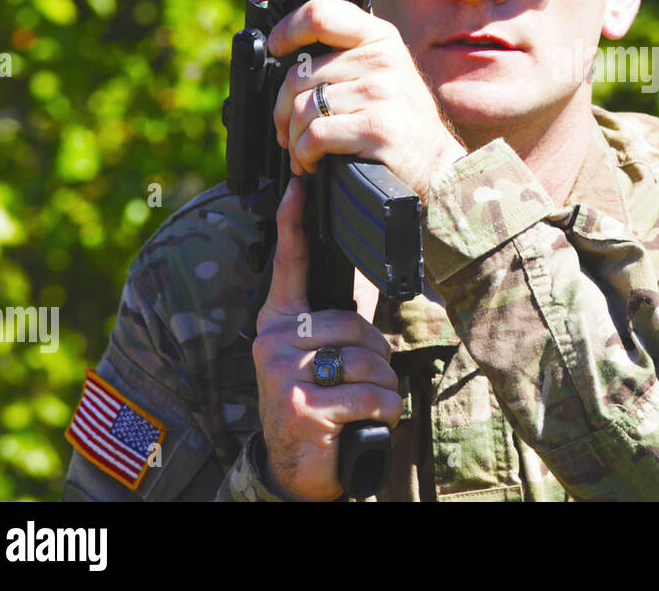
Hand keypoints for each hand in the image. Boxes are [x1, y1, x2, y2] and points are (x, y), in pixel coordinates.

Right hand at [252, 177, 402, 500]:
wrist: (297, 470)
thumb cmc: (317, 406)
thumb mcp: (319, 361)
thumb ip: (335, 326)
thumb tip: (364, 294)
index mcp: (278, 324)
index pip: (289, 267)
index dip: (293, 225)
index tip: (297, 188)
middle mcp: (273, 343)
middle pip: (357, 325)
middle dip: (377, 358)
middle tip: (361, 385)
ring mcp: (284, 374)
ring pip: (370, 360)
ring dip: (383, 388)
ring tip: (363, 405)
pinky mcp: (303, 406)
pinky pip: (371, 394)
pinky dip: (384, 412)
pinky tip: (366, 424)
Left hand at [269, 0, 467, 198]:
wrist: (437, 165)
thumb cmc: (401, 121)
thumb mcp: (382, 73)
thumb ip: (345, 55)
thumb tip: (288, 57)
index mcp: (380, 37)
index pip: (321, 14)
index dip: (288, 30)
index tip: (278, 48)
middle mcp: (383, 59)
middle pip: (299, 74)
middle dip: (283, 110)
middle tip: (288, 130)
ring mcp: (382, 92)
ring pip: (304, 108)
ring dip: (294, 138)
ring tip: (303, 150)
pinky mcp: (377, 127)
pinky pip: (315, 135)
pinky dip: (304, 154)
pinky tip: (313, 162)